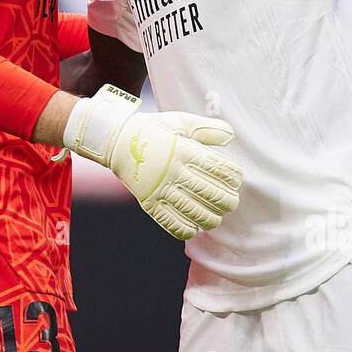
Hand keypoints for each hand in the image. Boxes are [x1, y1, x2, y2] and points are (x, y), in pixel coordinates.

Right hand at [63, 86, 242, 239]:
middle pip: (210, 193)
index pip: (218, 168)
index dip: (232, 176)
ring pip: (194, 211)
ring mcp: (160, 188)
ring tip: (216, 217)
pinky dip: (186, 229)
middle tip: (231, 202)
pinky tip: (194, 228)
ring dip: (210, 218)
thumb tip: (231, 136)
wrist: (116, 140)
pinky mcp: (148, 202)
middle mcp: (173, 170)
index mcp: (183, 150)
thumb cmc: (153, 130)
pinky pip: (170, 222)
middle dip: (227, 201)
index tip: (236, 180)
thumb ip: (206, 129)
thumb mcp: (180, 122)